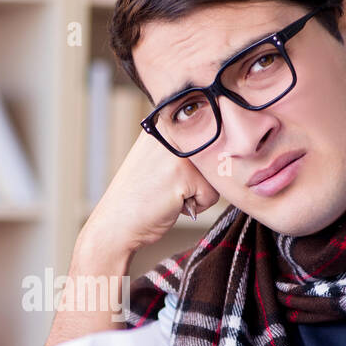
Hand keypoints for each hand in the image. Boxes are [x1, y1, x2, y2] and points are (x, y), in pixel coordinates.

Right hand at [83, 131, 221, 257]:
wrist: (116, 224)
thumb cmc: (140, 195)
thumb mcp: (160, 157)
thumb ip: (186, 145)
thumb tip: (230, 142)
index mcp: (166, 121)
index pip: (210, 136)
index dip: (198, 162)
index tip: (174, 173)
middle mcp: (173, 130)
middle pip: (215, 155)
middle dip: (199, 178)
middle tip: (168, 185)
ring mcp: (179, 151)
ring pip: (215, 175)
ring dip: (199, 192)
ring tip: (169, 194)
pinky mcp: (185, 174)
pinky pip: (212, 194)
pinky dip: (197, 206)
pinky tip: (170, 203)